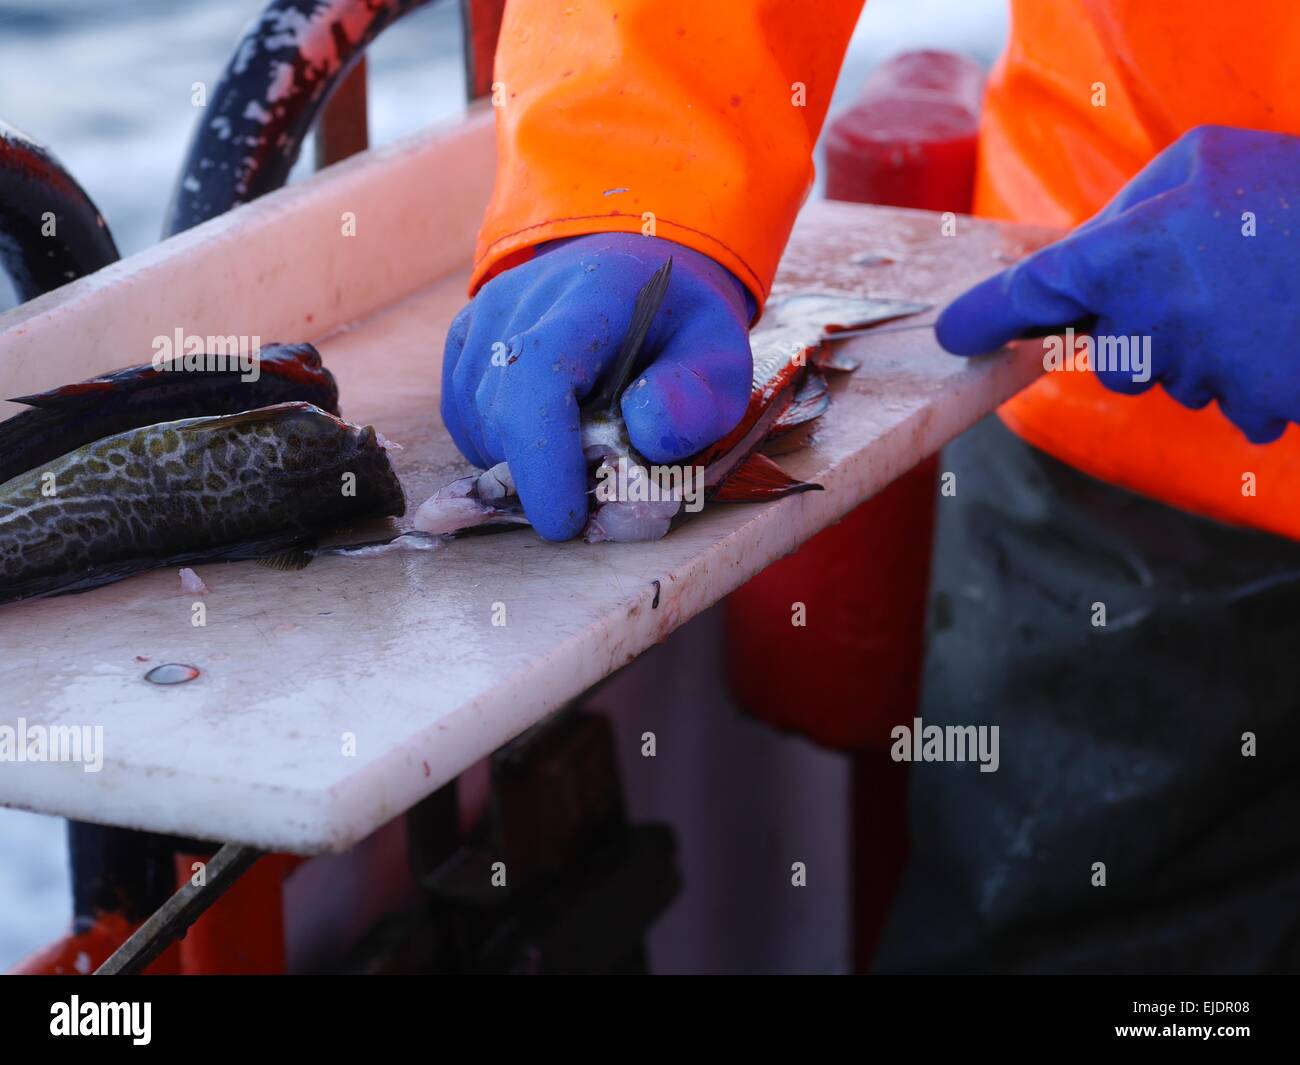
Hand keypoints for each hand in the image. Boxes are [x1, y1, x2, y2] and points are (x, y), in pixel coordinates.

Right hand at [440, 233, 754, 538]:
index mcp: (593, 295)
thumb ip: (695, 400)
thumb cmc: (681, 328)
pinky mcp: (463, 341)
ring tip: (578, 454)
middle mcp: (522, 299)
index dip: (542, 456)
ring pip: (478, 426)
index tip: (565, 521)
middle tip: (597, 491)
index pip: (540, 375)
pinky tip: (547, 436)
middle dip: (544, 476)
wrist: (640, 273)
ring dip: (523, 466)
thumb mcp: (721, 360)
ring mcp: (482, 318)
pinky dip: (500, 450)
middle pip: (503, 413)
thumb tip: (643, 435)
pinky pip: (465, 421)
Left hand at [936, 125, 1299, 443]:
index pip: (1028, 293)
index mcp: (1127, 254)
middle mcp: (1150, 320)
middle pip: (1105, 357)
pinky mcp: (1251, 406)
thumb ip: (1126, 213)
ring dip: (1193, 350)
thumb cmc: (1294, 193)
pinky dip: (1244, 375)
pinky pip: (1224, 402)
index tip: (954, 334)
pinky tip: (1280, 336)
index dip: (985, 316)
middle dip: (1131, 334)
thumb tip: (1079, 264)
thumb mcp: (1202, 163)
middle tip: (1194, 287)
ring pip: (1165, 377)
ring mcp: (1201, 371)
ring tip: (1255, 299)